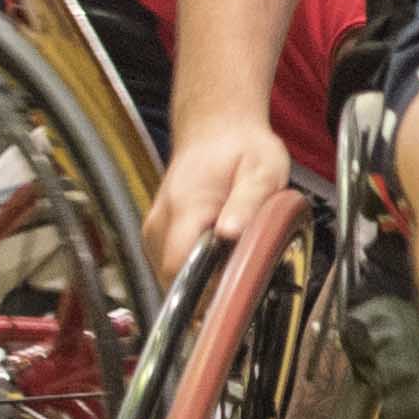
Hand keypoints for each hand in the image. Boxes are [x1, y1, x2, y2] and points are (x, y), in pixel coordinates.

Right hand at [146, 119, 278, 280]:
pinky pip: (172, 264)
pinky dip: (194, 266)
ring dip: (201, 276)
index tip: (234, 287)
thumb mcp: (263, 170)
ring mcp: (154, 228)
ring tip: (229, 253)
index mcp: (185, 207)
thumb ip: (248, 203)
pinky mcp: (157, 233)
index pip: (179, 267)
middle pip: (173, 278)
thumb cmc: (243, 148)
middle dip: (207, 286)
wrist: (217, 130)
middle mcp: (160, 220)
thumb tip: (230, 234)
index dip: (206, 288)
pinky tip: (216, 249)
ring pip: (171, 275)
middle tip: (239, 270)